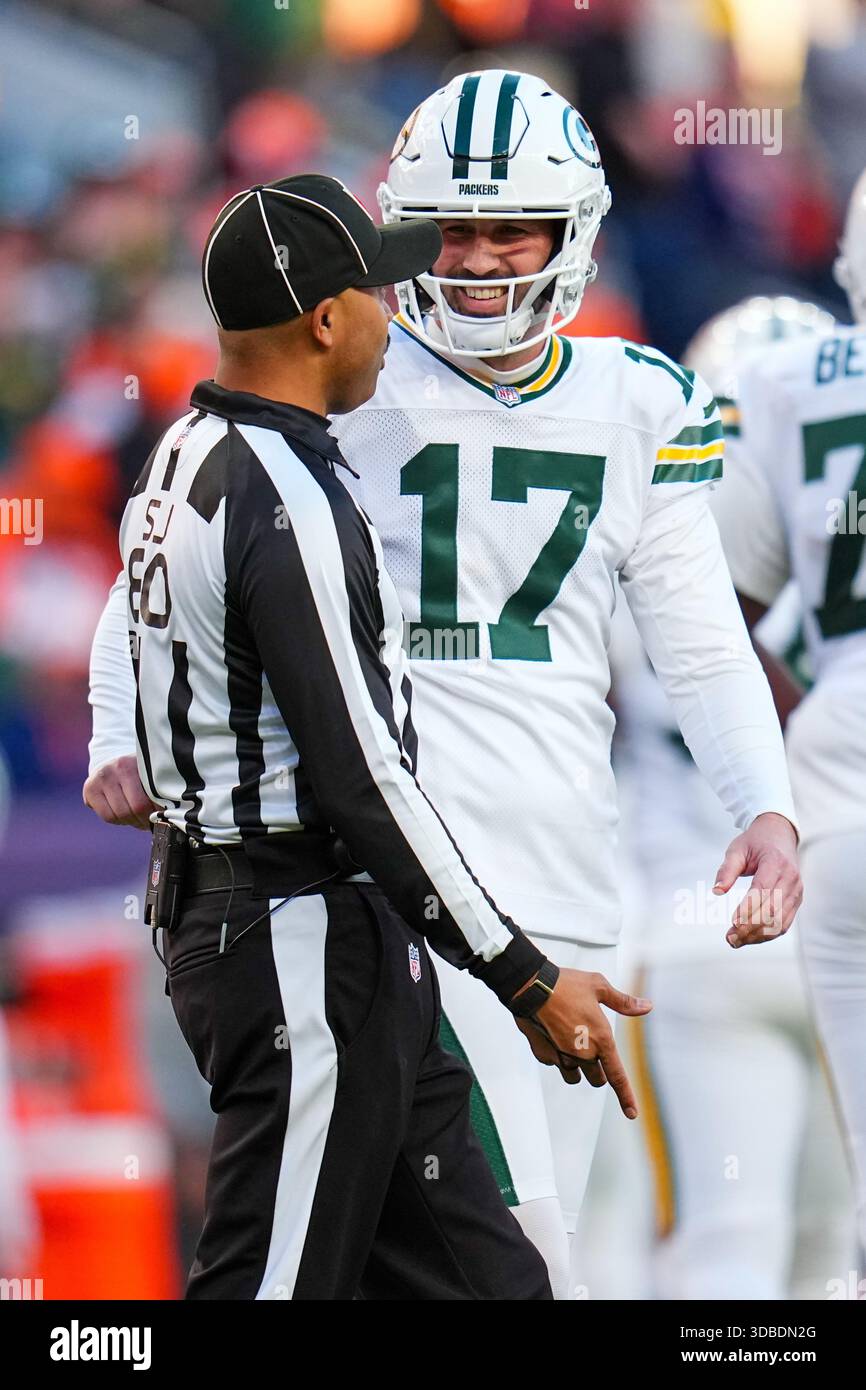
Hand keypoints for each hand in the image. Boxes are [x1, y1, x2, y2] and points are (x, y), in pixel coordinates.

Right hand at [82, 756, 156, 829]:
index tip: (162, 814)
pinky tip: (123, 814)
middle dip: (144, 819)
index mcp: (137, 763)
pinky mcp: (89, 788)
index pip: (150, 798)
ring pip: (120, 815)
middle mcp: (117, 767)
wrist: (113, 762)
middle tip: (149, 820)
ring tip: (137, 816)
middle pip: (135, 808)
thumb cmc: (138, 773)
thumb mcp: (150, 775)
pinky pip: (107, 817)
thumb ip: (159, 791)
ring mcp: (100, 777)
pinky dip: (118, 821)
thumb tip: (169, 815)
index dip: (157, 811)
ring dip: (131, 821)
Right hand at [513, 968, 651, 1116]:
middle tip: (592, 1048)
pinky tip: (552, 1034)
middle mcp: (583, 1053)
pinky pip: (555, 1063)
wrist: (530, 986)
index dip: (626, 1097)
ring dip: (577, 1067)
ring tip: (570, 1040)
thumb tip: (647, 1006)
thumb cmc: (566, 984)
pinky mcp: (544, 1055)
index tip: (632, 1113)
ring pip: (574, 1076)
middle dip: (598, 1071)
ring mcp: (562, 1057)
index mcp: (601, 1039)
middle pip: (597, 1080)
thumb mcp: (599, 987)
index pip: (617, 1077)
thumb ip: (624, 1002)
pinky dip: (557, 1054)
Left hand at [713, 811, 801, 947]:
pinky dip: (767, 934)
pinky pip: (784, 923)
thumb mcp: (737, 849)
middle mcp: (791, 878)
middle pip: (772, 910)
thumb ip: (726, 869)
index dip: (749, 908)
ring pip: (780, 921)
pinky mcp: (797, 900)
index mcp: (776, 862)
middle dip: (750, 927)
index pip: (763, 889)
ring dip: (758, 935)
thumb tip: (717, 891)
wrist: (780, 835)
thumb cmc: (755, 842)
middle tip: (729, 938)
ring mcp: (796, 891)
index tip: (733, 922)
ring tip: (735, 941)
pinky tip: (749, 938)